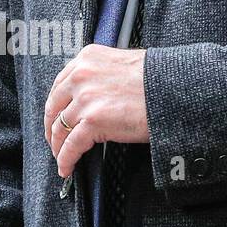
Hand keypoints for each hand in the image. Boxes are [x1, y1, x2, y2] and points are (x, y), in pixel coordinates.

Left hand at [44, 44, 148, 179]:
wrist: (174, 89)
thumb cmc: (157, 79)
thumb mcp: (122, 63)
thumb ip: (101, 74)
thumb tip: (94, 95)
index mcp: (87, 58)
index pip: (60, 85)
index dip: (55, 107)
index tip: (56, 118)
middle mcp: (81, 76)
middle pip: (54, 108)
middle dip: (52, 128)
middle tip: (55, 141)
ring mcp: (85, 99)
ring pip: (60, 129)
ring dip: (59, 147)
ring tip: (62, 158)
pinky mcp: (92, 121)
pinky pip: (71, 146)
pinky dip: (66, 160)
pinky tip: (67, 168)